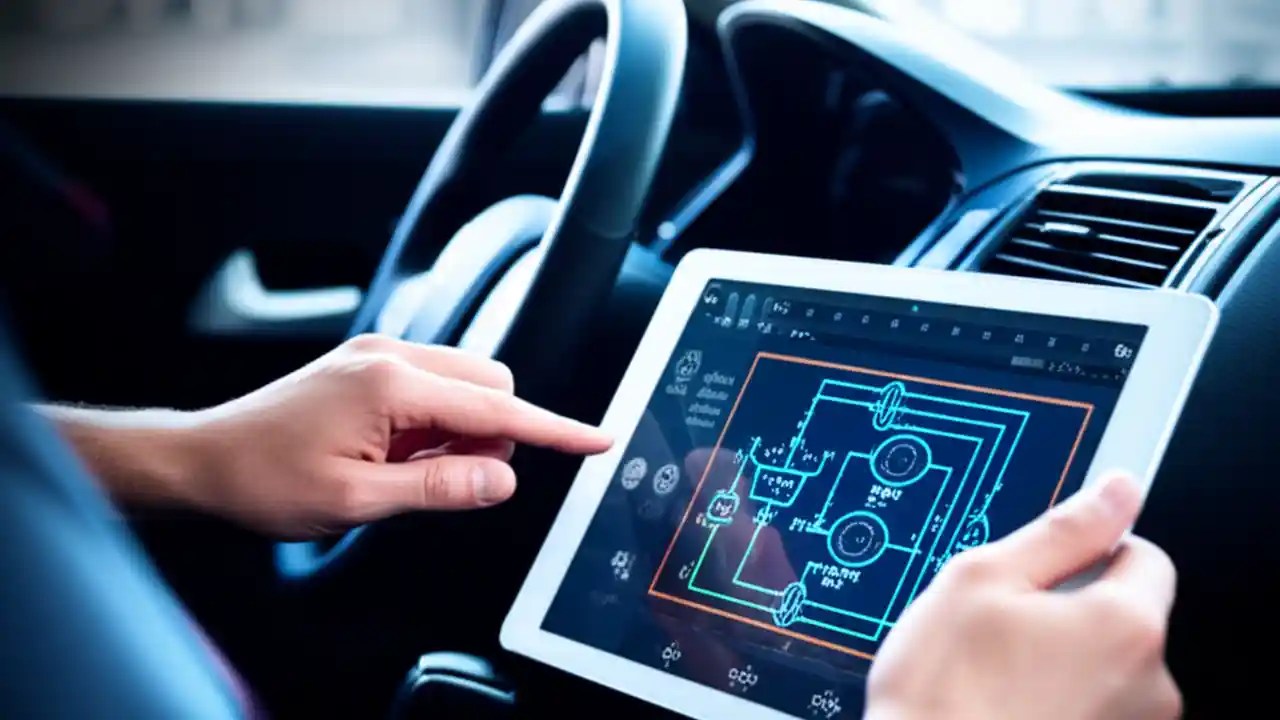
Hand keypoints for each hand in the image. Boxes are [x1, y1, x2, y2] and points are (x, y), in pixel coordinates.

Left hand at [174, 335, 610, 536]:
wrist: (203, 460)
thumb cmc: (266, 481)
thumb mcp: (358, 500)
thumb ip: (440, 487)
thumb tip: (505, 478)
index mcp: (391, 385)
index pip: (497, 408)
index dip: (554, 430)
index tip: (598, 441)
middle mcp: (390, 356)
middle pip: (490, 384)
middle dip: (495, 433)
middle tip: (453, 479)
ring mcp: (377, 354)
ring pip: (465, 384)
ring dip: (464, 429)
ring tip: (408, 470)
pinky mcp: (368, 364)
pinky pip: (433, 385)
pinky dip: (437, 421)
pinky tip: (398, 452)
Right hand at [865, 474, 1180, 719]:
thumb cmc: (943, 690)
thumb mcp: (983, 579)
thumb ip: (1062, 529)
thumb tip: (1117, 490)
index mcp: (1125, 625)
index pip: (1145, 554)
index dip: (1090, 552)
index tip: (1041, 573)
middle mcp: (1150, 687)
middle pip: (1126, 617)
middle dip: (1073, 613)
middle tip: (1003, 628)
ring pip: (1106, 668)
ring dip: (1063, 662)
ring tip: (998, 676)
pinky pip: (1094, 710)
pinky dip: (1058, 703)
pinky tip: (1008, 707)